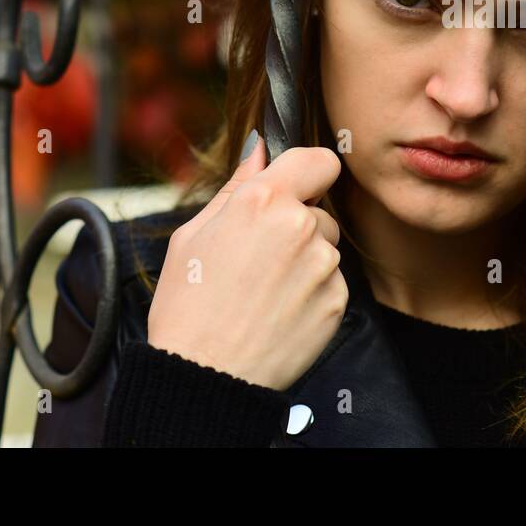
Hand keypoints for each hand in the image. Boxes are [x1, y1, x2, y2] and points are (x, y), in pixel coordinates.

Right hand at [147, 131, 345, 391]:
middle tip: (258, 260)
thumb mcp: (193, 235)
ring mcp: (323, 264)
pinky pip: (331, 282)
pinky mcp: (337, 299)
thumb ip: (236, 187)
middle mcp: (300, 226)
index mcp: (263, 201)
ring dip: (305, 261)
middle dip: (297, 226)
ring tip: (264, 292)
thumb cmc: (188, 306)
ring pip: (325, 248)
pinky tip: (279, 312)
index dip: (309, 172)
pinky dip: (312, 293)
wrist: (206, 376)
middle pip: (319, 211)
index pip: (319, 160)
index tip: (297, 187)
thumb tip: (259, 149)